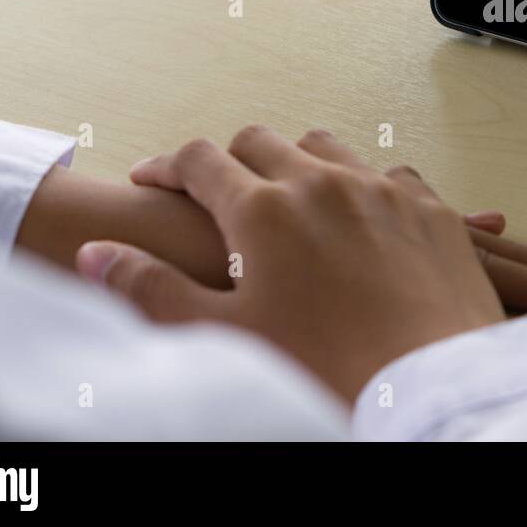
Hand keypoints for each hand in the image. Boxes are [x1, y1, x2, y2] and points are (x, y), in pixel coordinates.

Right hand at [77, 126, 508, 402]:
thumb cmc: (327, 369)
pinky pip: (388, 171)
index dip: (167, 166)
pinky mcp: (430, 207)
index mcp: (262, 210)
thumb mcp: (223, 337)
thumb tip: (95, 254)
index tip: (152, 179)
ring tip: (286, 193)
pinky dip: (363, 182)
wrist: (431, 384)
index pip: (198, 160)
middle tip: (216, 188)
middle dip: (229, 158)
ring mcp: (382, 188)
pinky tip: (359, 210)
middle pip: (261, 141)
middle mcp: (323, 182)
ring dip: (297, 160)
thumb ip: (150, 290)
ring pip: (327, 146)